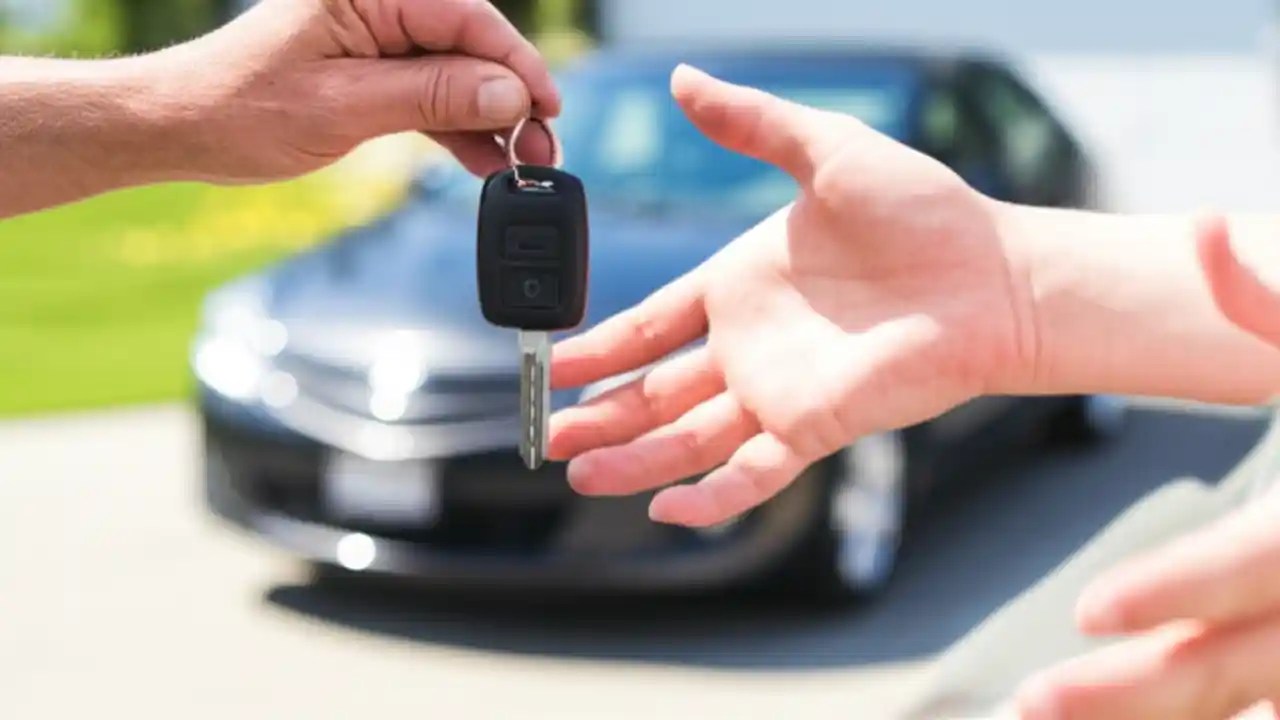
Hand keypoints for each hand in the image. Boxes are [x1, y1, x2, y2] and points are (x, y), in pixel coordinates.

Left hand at [156, 0, 559, 181]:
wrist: (183, 129)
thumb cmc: (242, 109)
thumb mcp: (344, 106)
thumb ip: (432, 95)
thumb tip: (508, 94)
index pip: (465, 16)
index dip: (516, 64)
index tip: (549, 108)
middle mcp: (376, 4)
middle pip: (469, 45)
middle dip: (511, 99)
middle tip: (544, 150)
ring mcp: (375, 37)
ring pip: (457, 74)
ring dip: (492, 120)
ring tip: (526, 164)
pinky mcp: (372, 69)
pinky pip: (432, 94)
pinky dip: (459, 128)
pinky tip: (489, 160)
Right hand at [548, 66, 1038, 527]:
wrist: (996, 273)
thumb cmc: (924, 211)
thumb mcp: (826, 150)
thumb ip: (752, 125)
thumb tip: (683, 79)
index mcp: (740, 283)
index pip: (651, 323)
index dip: (601, 346)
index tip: (553, 363)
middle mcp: (751, 344)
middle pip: (655, 389)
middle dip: (600, 413)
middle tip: (546, 433)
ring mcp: (780, 390)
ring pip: (688, 437)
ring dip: (633, 458)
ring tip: (578, 472)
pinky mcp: (816, 426)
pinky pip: (754, 471)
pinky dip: (712, 497)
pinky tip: (667, 510)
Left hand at [1012, 217, 1279, 719]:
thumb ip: (1276, 307)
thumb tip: (1202, 234)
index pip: (1261, 561)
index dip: (1179, 586)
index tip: (1086, 610)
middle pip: (1249, 660)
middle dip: (1142, 689)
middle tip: (1036, 703)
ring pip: (1257, 697)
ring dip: (1160, 716)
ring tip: (1051, 719)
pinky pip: (1273, 697)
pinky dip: (1218, 713)